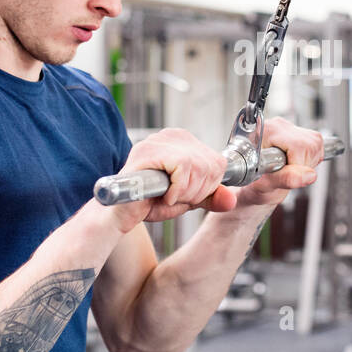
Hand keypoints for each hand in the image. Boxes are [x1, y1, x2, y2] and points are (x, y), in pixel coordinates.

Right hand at [104, 128, 237, 232]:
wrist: (119, 214)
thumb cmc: (149, 203)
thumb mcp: (188, 200)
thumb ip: (210, 197)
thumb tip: (231, 198)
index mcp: (182, 142)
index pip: (217, 162)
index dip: (208, 186)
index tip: (189, 196)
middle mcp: (171, 136)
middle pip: (211, 164)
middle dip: (199, 191)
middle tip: (177, 199)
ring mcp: (158, 141)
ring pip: (198, 166)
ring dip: (187, 192)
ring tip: (168, 197)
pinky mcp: (149, 151)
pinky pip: (182, 167)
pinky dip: (177, 190)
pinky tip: (163, 196)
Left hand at [228, 117, 324, 209]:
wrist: (253, 184)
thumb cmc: (254, 185)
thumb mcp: (266, 186)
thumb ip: (286, 179)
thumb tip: (309, 175)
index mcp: (267, 132)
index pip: (299, 145)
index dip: (298, 164)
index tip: (285, 173)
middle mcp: (279, 125)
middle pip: (311, 143)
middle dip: (304, 164)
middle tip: (288, 173)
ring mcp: (289, 127)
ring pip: (316, 143)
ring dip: (308, 162)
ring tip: (290, 169)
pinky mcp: (298, 132)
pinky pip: (317, 144)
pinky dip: (310, 158)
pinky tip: (294, 163)